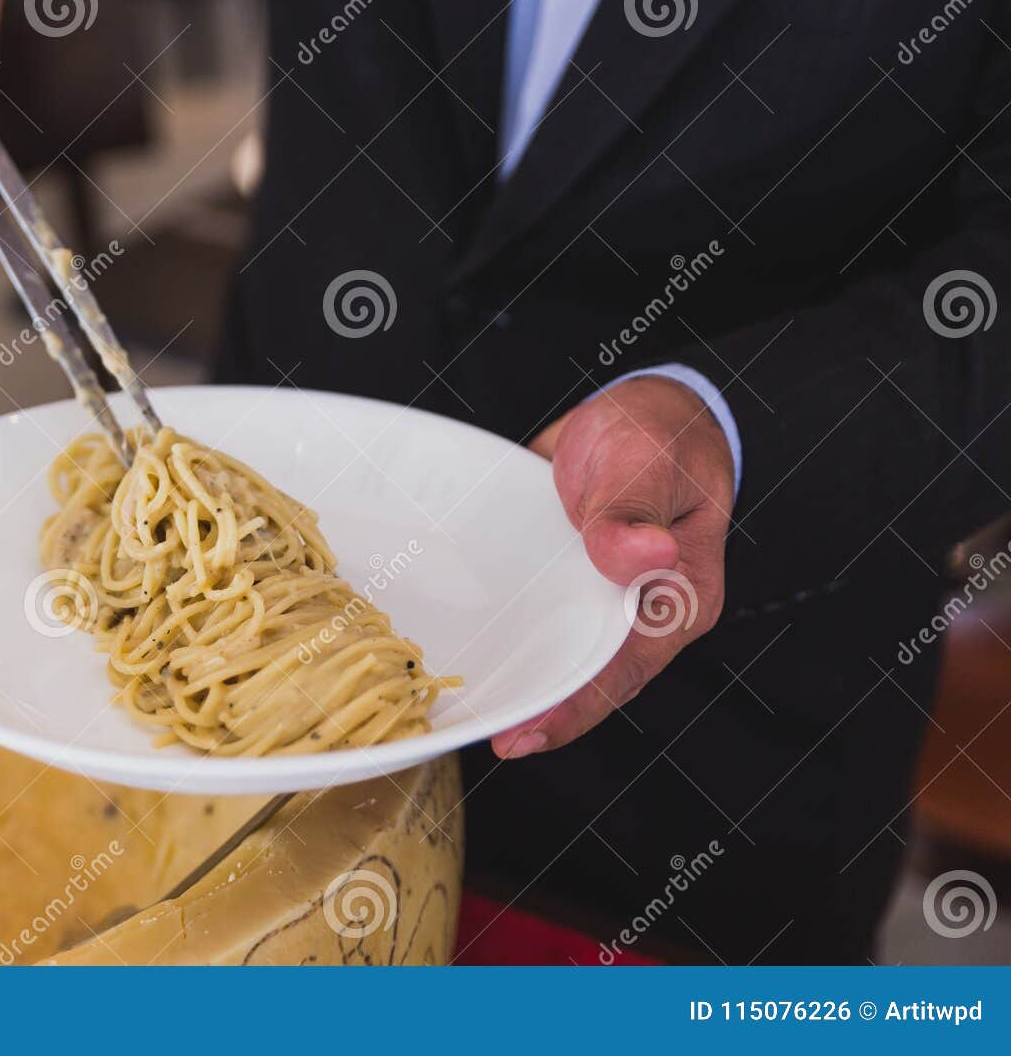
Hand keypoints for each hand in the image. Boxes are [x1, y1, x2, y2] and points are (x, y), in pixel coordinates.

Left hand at [491, 376, 734, 758]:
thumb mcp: (645, 462)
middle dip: (538, 707)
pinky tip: (465, 650)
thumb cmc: (656, 433)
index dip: (576, 704)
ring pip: (555, 651)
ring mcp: (598, 600)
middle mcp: (639, 611)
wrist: (633, 408)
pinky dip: (504, 635)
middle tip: (486, 735)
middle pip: (586, 674)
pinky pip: (533, 618)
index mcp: (677, 597)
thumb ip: (632, 510)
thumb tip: (640, 554)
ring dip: (517, 676)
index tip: (527, 731)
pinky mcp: (562, 582)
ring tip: (466, 709)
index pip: (624, 666)